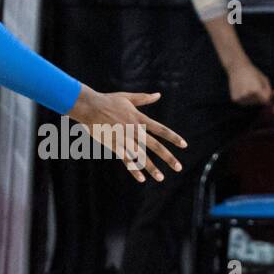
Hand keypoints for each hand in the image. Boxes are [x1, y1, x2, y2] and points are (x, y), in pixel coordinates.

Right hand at [68, 88, 185, 183]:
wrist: (88, 106)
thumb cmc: (107, 100)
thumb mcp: (127, 98)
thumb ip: (144, 98)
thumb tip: (158, 94)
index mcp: (139, 119)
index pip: (160, 129)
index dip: (173, 137)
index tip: (184, 145)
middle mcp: (134, 130)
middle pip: (155, 146)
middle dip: (168, 157)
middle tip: (179, 167)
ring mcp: (124, 138)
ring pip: (141, 156)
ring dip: (152, 168)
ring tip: (161, 178)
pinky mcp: (114, 145)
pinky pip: (126, 159)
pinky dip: (134, 169)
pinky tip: (141, 179)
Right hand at [227, 61, 271, 106]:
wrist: (237, 67)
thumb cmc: (253, 72)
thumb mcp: (265, 80)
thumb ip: (269, 92)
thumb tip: (270, 104)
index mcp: (256, 90)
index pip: (266, 101)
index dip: (267, 98)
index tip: (265, 91)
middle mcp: (247, 95)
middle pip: (258, 103)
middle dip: (260, 97)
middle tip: (255, 86)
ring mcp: (240, 98)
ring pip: (251, 103)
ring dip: (253, 98)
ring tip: (249, 87)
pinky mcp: (235, 99)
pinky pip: (244, 102)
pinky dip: (245, 98)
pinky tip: (243, 89)